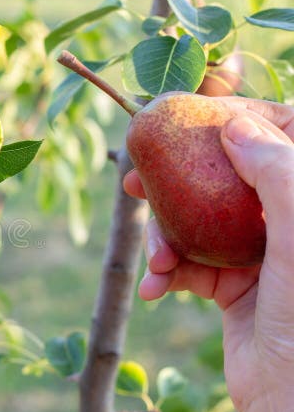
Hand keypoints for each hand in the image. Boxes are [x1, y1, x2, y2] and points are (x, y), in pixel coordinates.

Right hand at [124, 98, 293, 411]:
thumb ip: (277, 171)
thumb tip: (234, 125)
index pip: (281, 136)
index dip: (237, 122)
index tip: (191, 122)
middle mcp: (288, 222)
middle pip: (226, 178)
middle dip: (177, 181)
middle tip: (133, 178)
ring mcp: (260, 254)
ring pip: (197, 221)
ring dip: (165, 239)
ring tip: (153, 260)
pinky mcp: (232, 286)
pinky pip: (188, 264)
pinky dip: (166, 273)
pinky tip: (155, 289)